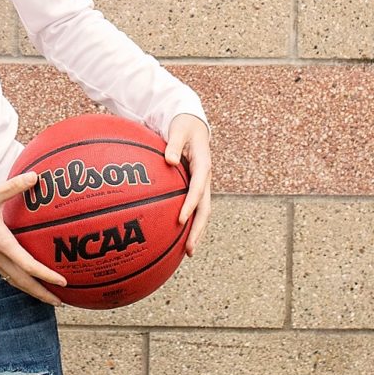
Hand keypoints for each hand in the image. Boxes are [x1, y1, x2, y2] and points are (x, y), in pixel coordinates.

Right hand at [0, 171, 67, 305]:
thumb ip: (14, 186)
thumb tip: (35, 176)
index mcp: (1, 243)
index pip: (27, 264)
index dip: (46, 274)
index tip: (62, 281)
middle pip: (23, 281)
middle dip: (42, 293)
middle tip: (61, 302)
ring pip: (14, 280)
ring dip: (31, 290)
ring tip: (48, 296)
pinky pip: (7, 275)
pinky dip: (20, 281)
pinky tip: (27, 279)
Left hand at [165, 114, 211, 256]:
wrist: (193, 123)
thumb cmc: (183, 125)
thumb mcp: (179, 129)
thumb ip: (173, 143)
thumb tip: (168, 160)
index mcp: (203, 165)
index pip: (198, 189)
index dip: (190, 205)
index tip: (180, 220)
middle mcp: (205, 178)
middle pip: (205, 208)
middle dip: (198, 229)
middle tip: (189, 249)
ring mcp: (202, 184)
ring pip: (202, 211)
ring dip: (197, 231)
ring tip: (188, 252)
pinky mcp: (195, 186)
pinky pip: (194, 207)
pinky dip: (190, 222)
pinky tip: (179, 236)